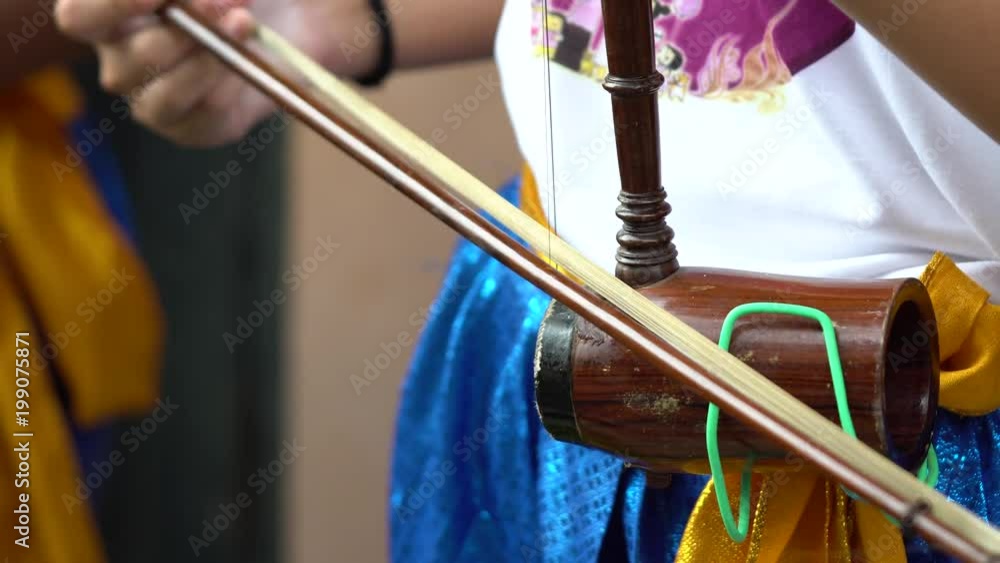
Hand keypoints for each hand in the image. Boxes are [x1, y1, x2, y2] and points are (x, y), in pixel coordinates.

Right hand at [56, 0, 372, 145]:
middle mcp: (122, 60)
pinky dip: (233, 82)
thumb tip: (197, 1)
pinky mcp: (192, 128)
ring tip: (245, 23)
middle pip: (134, 58)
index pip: (79, 18)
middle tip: (231, 2)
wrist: (284, 19)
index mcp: (106, 16)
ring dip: (212, 58)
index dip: (112, 6)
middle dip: (190, 25)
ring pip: (168, 94)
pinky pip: (207, 113)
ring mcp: (153, 100)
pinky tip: (251, 59)